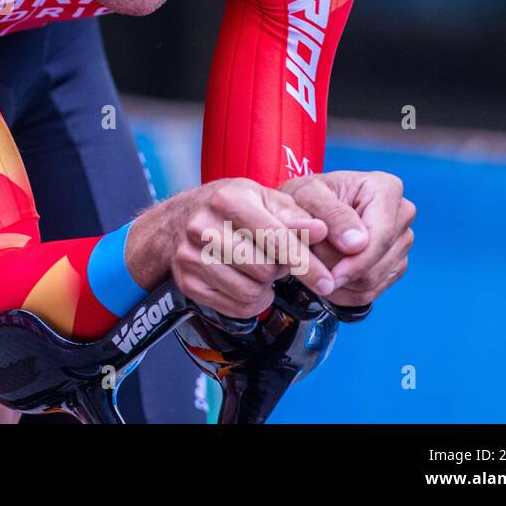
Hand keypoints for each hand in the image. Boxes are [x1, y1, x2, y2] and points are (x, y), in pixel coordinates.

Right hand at [129, 177, 333, 319]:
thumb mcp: (262, 198)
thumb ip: (294, 215)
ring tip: (259, 268)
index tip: (327, 282)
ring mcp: (190, 256)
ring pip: (249, 292)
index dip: (307, 264)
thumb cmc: (230, 207)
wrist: (178, 221)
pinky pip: (235, 308)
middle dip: (279, 270)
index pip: (276, 240)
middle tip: (276, 260)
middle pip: (264, 270)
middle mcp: (202, 226)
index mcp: (227, 199)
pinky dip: (250, 301)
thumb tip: (321, 231)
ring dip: (265, 287)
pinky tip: (246, 281)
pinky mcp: (187, 282)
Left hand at [280, 170, 413, 306]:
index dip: (354, 262)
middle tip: (309, 261)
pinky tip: (324, 277)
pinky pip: (369, 292)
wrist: (305, 207)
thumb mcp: (307, 195)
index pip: (380, 237)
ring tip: (313, 264)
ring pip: (372, 282)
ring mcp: (401, 242)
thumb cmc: (305, 196)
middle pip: (375, 264)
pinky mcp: (393, 265)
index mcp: (387, 189)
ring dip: (338, 282)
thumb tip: (357, 244)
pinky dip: (342, 291)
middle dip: (339, 270)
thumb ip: (331, 215)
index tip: (328, 274)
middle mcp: (401, 215)